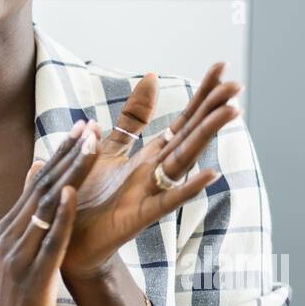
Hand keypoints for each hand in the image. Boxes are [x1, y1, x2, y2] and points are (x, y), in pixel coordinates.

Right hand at [0, 120, 96, 305]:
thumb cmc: (17, 299)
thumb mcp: (19, 251)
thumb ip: (28, 213)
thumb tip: (35, 169)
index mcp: (10, 226)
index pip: (39, 181)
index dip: (62, 152)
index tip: (82, 126)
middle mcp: (12, 234)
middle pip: (45, 186)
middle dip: (69, 154)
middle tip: (90, 125)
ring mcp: (20, 254)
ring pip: (49, 206)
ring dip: (71, 174)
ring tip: (90, 147)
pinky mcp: (33, 276)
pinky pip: (50, 241)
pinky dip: (63, 216)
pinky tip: (74, 194)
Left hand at [60, 62, 242, 280]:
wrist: (68, 239)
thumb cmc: (88, 196)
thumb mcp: (107, 148)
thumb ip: (132, 118)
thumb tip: (151, 77)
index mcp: (149, 155)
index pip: (182, 119)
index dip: (201, 94)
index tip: (221, 67)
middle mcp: (156, 171)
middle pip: (189, 134)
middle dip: (212, 109)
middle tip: (237, 84)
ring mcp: (152, 192)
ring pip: (184, 159)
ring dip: (207, 136)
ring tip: (232, 113)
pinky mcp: (141, 215)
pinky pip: (168, 199)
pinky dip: (189, 188)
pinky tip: (211, 174)